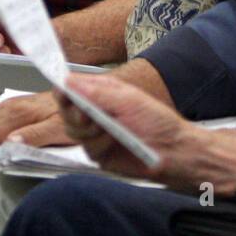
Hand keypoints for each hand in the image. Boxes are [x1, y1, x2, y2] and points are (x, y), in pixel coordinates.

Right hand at [0, 91, 69, 165]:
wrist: (76, 97)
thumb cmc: (70, 117)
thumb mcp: (58, 130)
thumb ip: (34, 136)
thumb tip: (8, 143)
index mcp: (17, 114)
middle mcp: (8, 107)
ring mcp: (7, 105)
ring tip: (0, 157)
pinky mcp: (10, 105)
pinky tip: (2, 144)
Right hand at [56, 73, 222, 190]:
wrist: (174, 150)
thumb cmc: (158, 121)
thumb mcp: (128, 99)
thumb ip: (98, 92)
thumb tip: (69, 82)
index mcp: (101, 93)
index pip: (71, 88)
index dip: (62, 89)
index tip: (61, 91)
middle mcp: (95, 112)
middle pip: (66, 111)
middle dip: (74, 113)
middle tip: (87, 115)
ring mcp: (95, 134)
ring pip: (73, 131)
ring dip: (90, 130)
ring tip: (110, 128)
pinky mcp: (98, 153)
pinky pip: (87, 148)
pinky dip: (100, 143)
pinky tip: (114, 141)